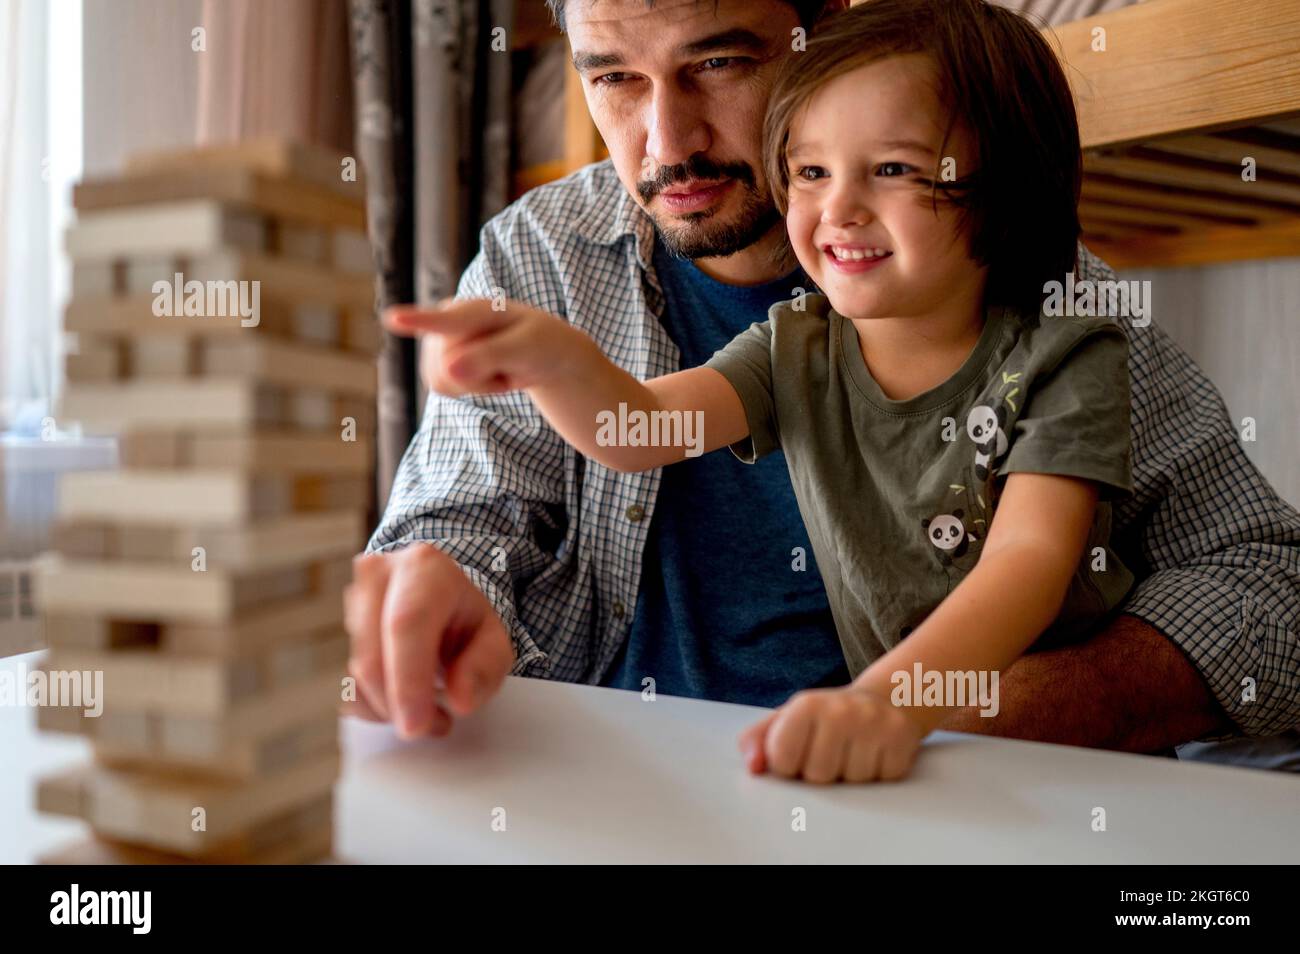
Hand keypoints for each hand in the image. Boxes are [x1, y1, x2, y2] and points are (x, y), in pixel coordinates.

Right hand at [343, 544, 515, 738]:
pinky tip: (402, 704)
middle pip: (372, 657)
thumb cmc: (463, 619)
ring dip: (389, 709)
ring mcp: (351, 600)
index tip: (415, 726)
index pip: (406, 624)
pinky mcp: (337, 630)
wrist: (435, 597)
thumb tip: (460, 700)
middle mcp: (378, 575)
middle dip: (398, 706)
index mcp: (425, 569)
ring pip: (355, 675)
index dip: (407, 680)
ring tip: (429, 712)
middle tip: (431, 726)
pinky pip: (344, 685)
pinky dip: (373, 707)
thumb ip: (484, 668)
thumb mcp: (493, 640)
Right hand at [384, 299, 594, 397]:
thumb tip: (449, 369)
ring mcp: (438, 339)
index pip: (446, 320)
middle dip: (479, 376)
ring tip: (496, 367)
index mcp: (475, 308)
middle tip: (507, 366)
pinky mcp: (436, 361)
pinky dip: (468, 389)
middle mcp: (448, 317)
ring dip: (474, 383)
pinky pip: (441, 387)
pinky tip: (483, 373)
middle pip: (447, 365)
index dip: (418, 320)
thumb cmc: (538, 343)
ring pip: (441, 378)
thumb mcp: (525, 349)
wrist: (539, 352)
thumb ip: (489, 356)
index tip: (392, 317)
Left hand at [737, 686, 924, 782]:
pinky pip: (883, 780)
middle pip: (819, 776)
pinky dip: (878, 773)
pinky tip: (874, 753)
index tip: (798, 753)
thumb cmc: (824, 719)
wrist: (883, 700)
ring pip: (853, 782)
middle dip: (821, 773)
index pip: (783, 761)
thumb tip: (753, 767)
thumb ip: (755, 741)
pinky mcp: (902, 739)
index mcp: (806, 705)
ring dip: (850, 776)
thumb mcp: (785, 720)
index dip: (788, 767)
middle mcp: (841, 710)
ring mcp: (875, 723)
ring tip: (852, 751)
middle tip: (829, 753)